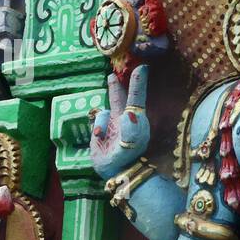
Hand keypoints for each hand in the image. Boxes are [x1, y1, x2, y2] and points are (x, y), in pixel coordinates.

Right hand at [90, 64, 150, 178]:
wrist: (116, 172)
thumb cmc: (127, 158)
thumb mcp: (131, 146)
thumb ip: (131, 130)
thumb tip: (130, 115)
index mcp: (136, 120)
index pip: (136, 97)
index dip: (138, 82)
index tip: (142, 67)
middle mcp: (125, 118)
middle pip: (120, 96)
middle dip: (117, 85)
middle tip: (114, 73)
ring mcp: (113, 123)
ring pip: (107, 107)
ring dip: (103, 121)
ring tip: (105, 135)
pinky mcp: (102, 129)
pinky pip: (97, 119)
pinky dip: (97, 128)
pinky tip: (100, 138)